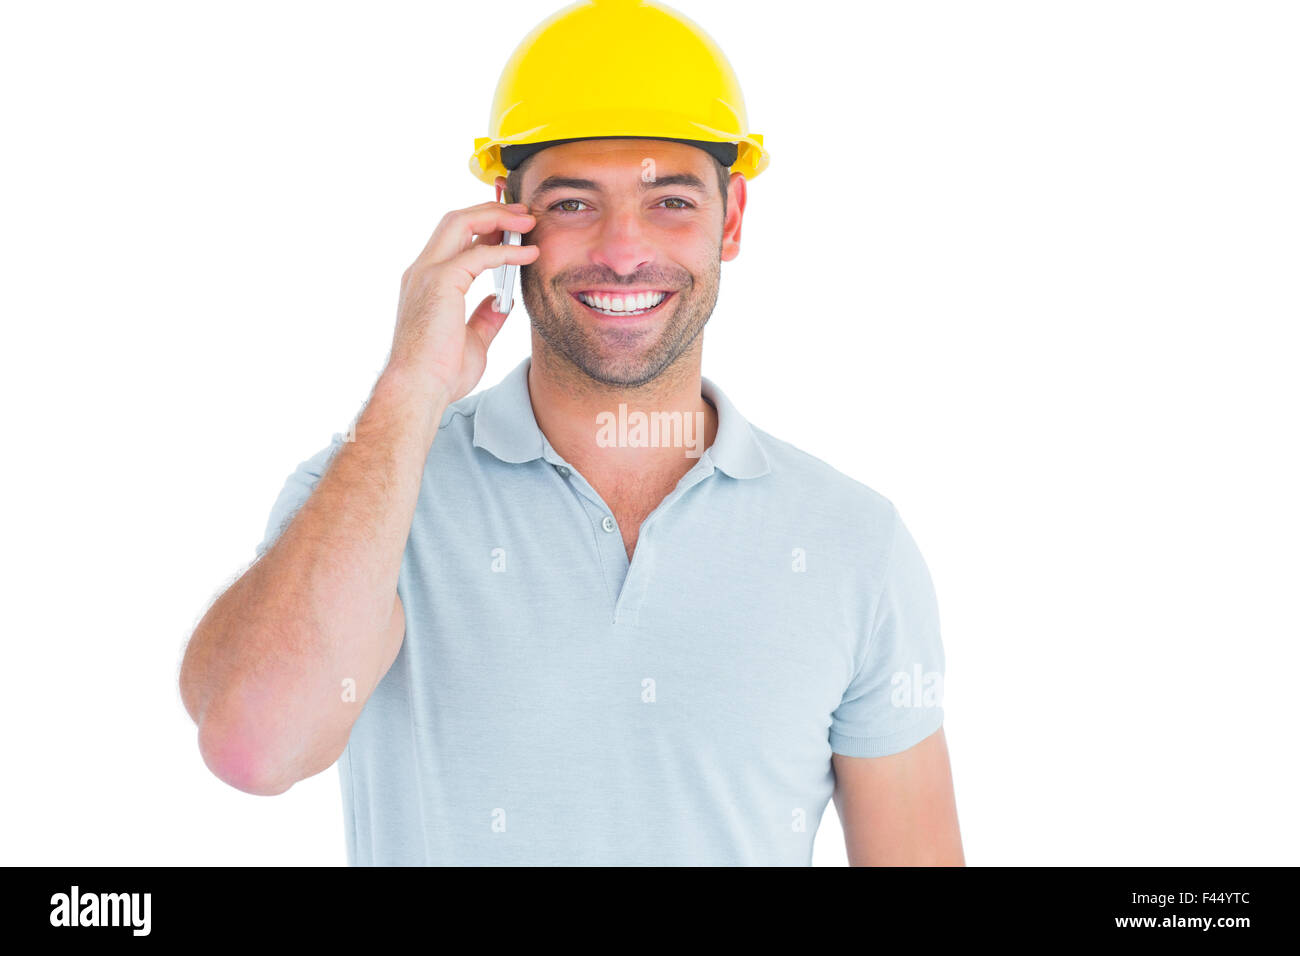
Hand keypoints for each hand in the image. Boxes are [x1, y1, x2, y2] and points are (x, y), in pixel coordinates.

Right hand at [387, 200, 537, 403]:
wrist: (419, 390)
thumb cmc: (440, 374)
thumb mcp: (472, 340)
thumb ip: (485, 317)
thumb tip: (501, 302)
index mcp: (426, 282)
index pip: (454, 238)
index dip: (484, 227)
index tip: (513, 229)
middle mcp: (422, 271)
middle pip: (456, 220)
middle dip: (491, 211)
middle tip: (524, 214)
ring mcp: (428, 273)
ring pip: (461, 223)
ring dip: (497, 217)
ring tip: (528, 221)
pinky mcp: (440, 281)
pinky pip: (479, 254)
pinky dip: (507, 251)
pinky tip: (529, 255)